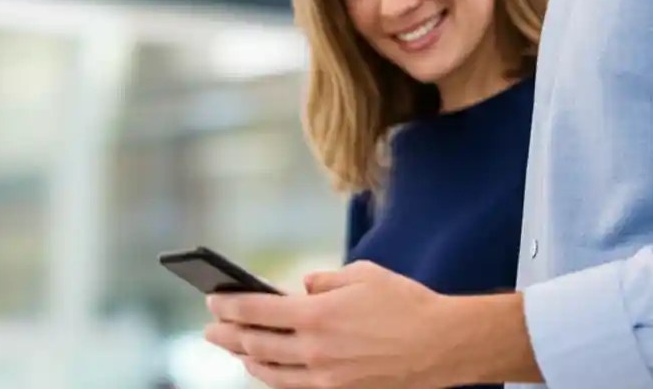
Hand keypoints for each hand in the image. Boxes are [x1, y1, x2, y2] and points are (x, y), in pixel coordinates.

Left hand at [203, 261, 452, 388]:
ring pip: (270, 371)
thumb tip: (303, 287)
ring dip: (245, 359)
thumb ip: (324, 280)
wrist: (443, 345)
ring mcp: (325, 376)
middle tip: (209, 329)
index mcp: (317, 313)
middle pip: (255, 343)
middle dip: (226, 334)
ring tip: (234, 349)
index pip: (256, 310)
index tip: (212, 300)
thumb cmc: (405, 304)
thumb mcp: (361, 275)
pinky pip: (293, 386)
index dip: (229, 305)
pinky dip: (272, 377)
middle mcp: (315, 348)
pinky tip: (264, 369)